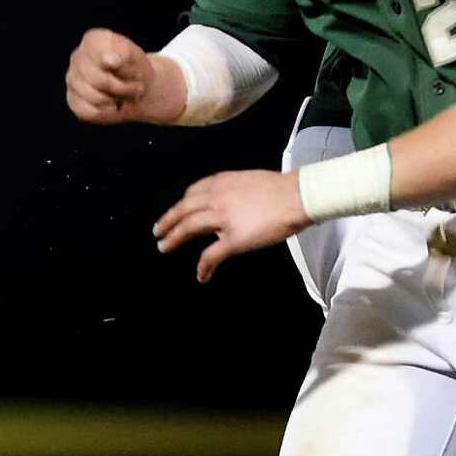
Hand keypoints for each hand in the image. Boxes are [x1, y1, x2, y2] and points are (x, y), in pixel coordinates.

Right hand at [66, 28, 172, 123]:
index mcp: (93, 40)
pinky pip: (90, 112)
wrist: (137, 87)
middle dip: (124, 89)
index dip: (126, 71)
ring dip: (117, 101)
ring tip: (125, 96)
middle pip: (99, 81)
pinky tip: (112, 105)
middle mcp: (77, 57)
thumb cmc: (135, 68)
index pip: (106, 59)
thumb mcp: (137, 57)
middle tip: (137, 88)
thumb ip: (124, 53)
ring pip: (95, 98)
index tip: (136, 71)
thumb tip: (108, 60)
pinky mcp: (72, 100)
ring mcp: (72, 78)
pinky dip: (108, 113)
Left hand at [153, 169, 307, 281]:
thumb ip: (235, 191)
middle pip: (183, 210)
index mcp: (222, 182)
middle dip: (167, 221)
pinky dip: (203, 267)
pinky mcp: (233, 239)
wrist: (297, 196)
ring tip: (164, 247)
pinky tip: (201, 275)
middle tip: (158, 231)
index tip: (177, 210)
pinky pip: (211, 255)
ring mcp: (223, 219)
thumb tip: (234, 203)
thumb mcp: (250, 180)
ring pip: (188, 228)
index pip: (192, 192)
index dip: (181, 204)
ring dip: (173, 239)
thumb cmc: (283, 189)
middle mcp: (216, 198)